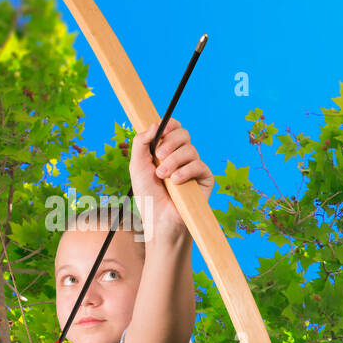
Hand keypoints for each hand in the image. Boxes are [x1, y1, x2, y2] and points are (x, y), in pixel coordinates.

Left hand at [129, 118, 213, 238]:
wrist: (159, 219)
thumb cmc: (148, 195)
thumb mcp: (137, 166)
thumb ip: (141, 142)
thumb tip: (155, 123)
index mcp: (166, 150)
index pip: (173, 129)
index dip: (170, 125)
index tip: (161, 130)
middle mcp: (181, 156)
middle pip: (184, 134)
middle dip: (170, 143)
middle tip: (158, 156)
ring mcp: (194, 167)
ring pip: (190, 149)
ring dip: (173, 161)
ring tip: (163, 177)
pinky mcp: (205, 179)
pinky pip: (199, 165)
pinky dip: (186, 171)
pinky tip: (175, 182)